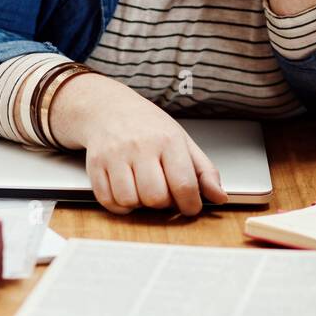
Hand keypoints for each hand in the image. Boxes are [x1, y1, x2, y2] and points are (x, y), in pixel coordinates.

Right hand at [48, 73, 228, 214]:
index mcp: (168, 140)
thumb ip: (204, 171)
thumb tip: (220, 197)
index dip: (191, 205)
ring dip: (140, 204)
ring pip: (130, 201)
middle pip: (156, 197)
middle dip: (164, 204)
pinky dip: (120, 205)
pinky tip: (127, 191)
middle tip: (164, 193)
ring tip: (144, 189)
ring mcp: (115, 156)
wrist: (109, 108)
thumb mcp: (182, 141)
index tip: (191, 207)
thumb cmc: (149, 126)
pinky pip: (108, 201)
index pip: (184, 184)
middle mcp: (141, 147)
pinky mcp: (95, 165)